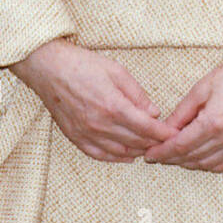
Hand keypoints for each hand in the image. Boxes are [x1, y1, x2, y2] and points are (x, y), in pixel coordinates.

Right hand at [9, 39, 179, 162]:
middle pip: (135, 142)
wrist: (48, 68)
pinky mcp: (75, 137)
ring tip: (149, 148)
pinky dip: (116, 158)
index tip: (174, 135)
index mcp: (114, 106)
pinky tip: (126, 156)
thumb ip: (137, 94)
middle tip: (165, 141)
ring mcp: (86, 133)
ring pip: (119, 152)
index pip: (147, 128)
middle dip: (153, 143)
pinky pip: (99, 154)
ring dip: (137, 151)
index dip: (163, 133)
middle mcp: (100, 124)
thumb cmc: (82, 64)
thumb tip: (154, 112)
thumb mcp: (116, 71)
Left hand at [141, 53, 222, 172]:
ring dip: (188, 163)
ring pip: (207, 164)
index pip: (181, 146)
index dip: (162, 152)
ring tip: (174, 156)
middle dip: (171, 158)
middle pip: (192, 157)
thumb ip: (181, 113)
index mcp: (214, 122)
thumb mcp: (201, 89)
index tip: (149, 154)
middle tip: (157, 155)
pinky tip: (200, 159)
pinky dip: (210, 165)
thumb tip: (164, 130)